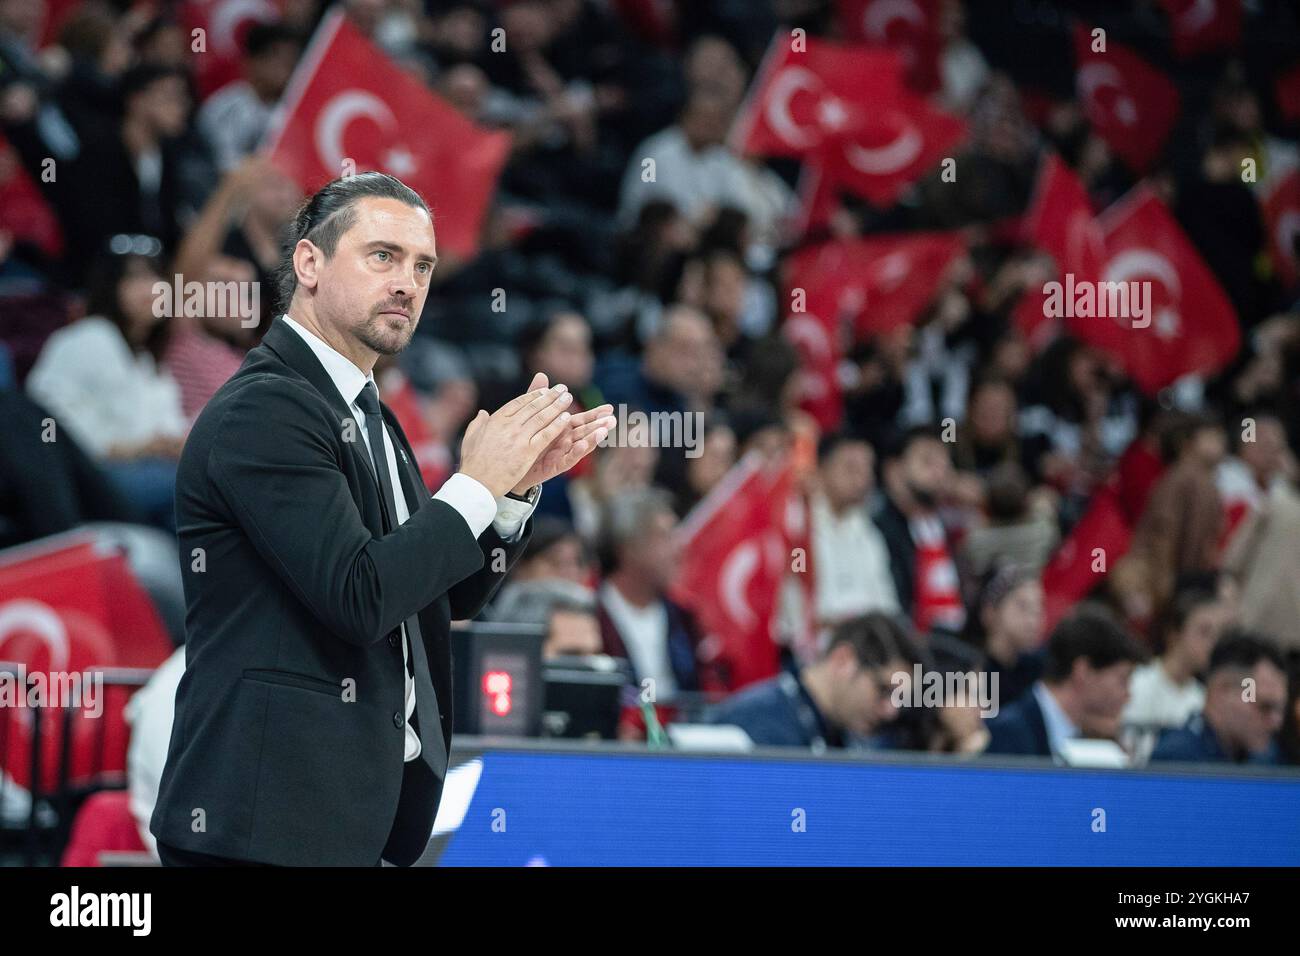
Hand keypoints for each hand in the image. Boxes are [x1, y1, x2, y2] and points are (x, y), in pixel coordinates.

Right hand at [458, 379, 573, 496]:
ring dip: (557, 405)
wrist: (477, 483)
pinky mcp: (527, 452)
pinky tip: (566, 418)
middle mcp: (508, 425)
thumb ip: (478, 423)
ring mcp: (518, 438)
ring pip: (542, 417)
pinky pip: (546, 434)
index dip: (534, 395)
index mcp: (496, 420)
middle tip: (562, 388)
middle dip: (550, 395)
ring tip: (568, 397)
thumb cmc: (473, 463)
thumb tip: (483, 413)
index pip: (519, 402)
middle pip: (533, 406)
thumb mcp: (471, 437)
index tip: (545, 390)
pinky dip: (557, 425)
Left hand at [509, 373, 614, 493]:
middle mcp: (566, 441)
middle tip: (613, 419)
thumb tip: (542, 375)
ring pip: (581, 445)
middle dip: (599, 426)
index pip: (582, 419)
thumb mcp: (532, 416)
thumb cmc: (523, 440)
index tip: (609, 408)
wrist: (511, 464)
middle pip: (586, 432)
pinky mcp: (555, 465)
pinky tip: (582, 445)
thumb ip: (538, 398)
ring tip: (603, 431)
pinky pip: (567, 459)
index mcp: (562, 428)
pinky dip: (575, 452)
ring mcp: (562, 453)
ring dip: (592, 439)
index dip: (596, 414)